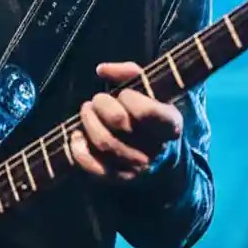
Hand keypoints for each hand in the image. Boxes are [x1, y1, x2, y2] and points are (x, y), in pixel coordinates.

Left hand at [71, 61, 183, 183]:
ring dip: (88, 121)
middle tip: (97, 100)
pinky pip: (93, 166)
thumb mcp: (152, 91)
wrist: (162, 158)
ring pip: (103, 142)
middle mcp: (156, 148)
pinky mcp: (119, 178)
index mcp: (170, 124)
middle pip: (118, 122)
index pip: (146, 111)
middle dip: (101, 104)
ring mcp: (138, 165)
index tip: (124, 94)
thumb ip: (130, 72)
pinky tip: (77, 135)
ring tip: (87, 111)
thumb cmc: (152, 115)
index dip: (129, 97)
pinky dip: (79, 148)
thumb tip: (101, 70)